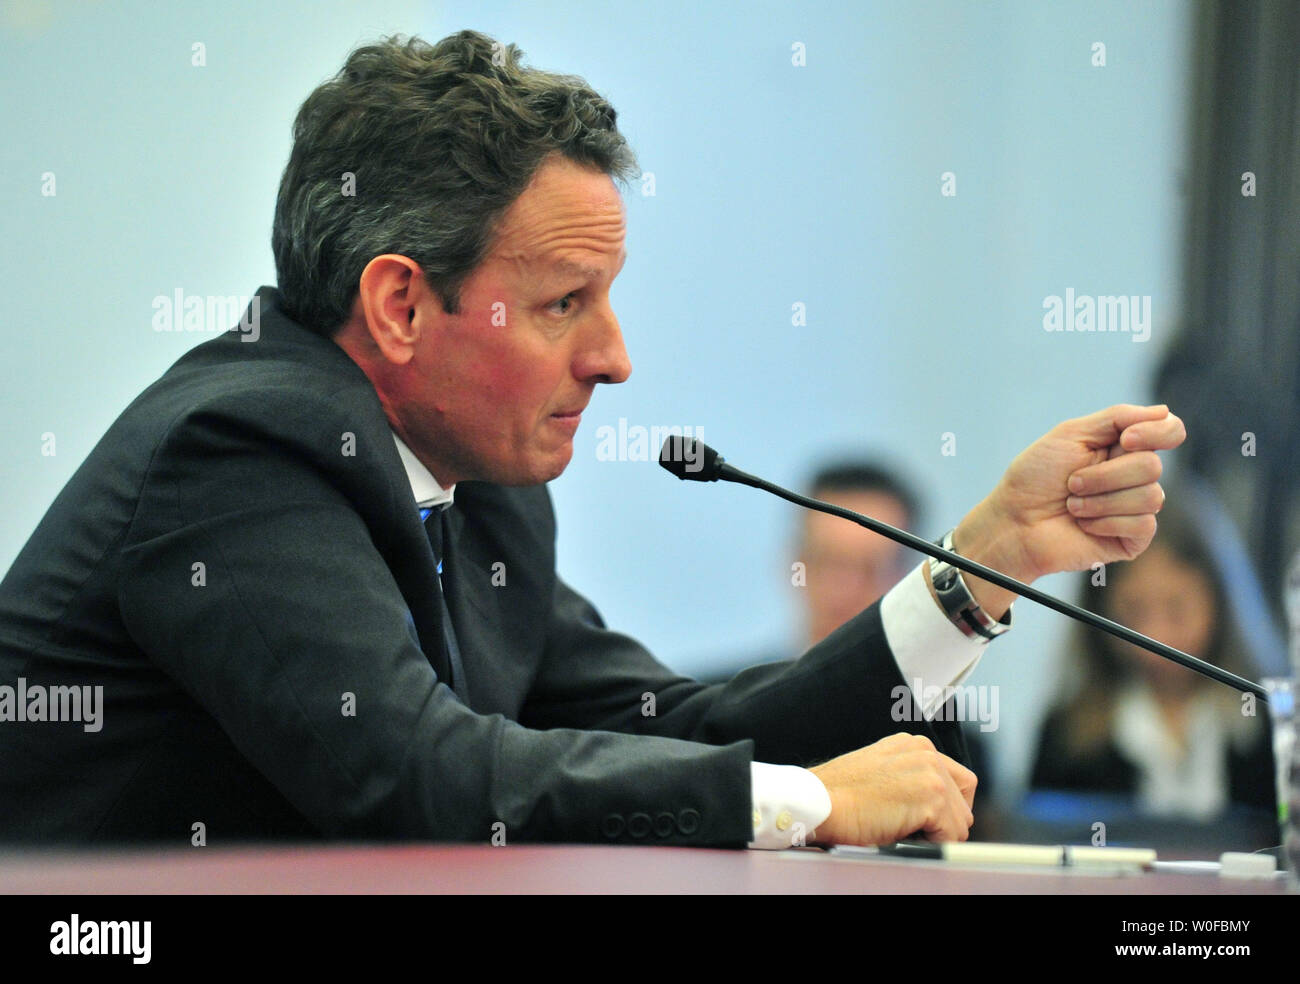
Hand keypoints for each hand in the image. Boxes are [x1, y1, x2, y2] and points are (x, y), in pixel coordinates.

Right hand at [809, 733, 976, 845]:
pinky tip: (905, 837)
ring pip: (960, 819)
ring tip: (904, 833)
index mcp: (912, 745)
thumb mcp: (880, 774)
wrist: (818, 801)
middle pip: (964, 798)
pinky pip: (952, 834)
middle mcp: (924, 752)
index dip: (945, 805)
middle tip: (916, 832)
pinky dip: (933, 844)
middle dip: (945, 821)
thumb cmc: (838, 795)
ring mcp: (930, 772)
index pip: (955, 779)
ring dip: (937, 834)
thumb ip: (909, 779)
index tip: (931, 820)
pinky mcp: (931, 796)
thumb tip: (931, 809)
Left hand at [953, 404, 1184, 614]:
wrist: (1014, 521)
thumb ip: (1117, 418)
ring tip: (1072, 505)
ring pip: (1151, 496)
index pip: (1170, 430)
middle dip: (1105, 475)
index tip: (1124, 440)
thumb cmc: (1035, 478)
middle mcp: (1134, 475)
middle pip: (1152, 466)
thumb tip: (1163, 411)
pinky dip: (1105, 522)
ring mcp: (1136, 507)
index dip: (1157, 433)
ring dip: (1100, 500)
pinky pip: (1143, 524)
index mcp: (1123, 447)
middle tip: (1072, 483)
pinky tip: (1083, 524)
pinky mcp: (1133, 538)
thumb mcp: (1071, 435)